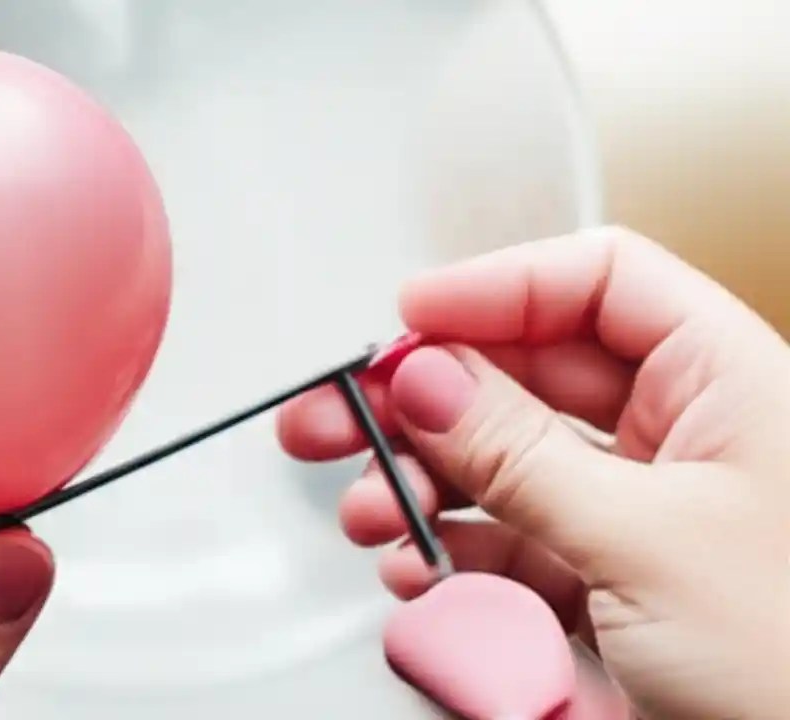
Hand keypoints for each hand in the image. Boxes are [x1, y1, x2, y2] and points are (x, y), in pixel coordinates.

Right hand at [278, 227, 789, 719]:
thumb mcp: (648, 545)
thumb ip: (522, 455)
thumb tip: (429, 379)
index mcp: (728, 387)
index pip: (598, 285)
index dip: (497, 288)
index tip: (409, 318)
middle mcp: (684, 439)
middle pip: (528, 375)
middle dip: (426, 397)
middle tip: (344, 413)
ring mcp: (640, 514)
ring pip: (507, 463)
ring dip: (425, 482)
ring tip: (377, 507)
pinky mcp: (609, 583)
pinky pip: (512, 543)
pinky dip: (452, 551)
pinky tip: (418, 564)